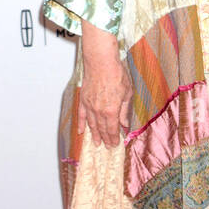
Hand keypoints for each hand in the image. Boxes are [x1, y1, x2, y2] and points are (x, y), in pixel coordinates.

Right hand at [78, 22, 132, 146]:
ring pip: (91, 124)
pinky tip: (81, 131)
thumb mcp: (127, 93)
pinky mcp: (83, 99)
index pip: (112, 129)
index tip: (115, 145)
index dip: (113, 138)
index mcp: (111, 111)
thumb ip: (124, 110)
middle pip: (101, 129)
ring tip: (96, 143)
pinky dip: (81, 124)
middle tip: (107, 147)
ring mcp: (89, 106)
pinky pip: (81, 115)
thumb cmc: (116, 74)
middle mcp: (99, 111)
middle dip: (105, 139)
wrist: (101, 62)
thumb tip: (124, 124)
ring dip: (94, 134)